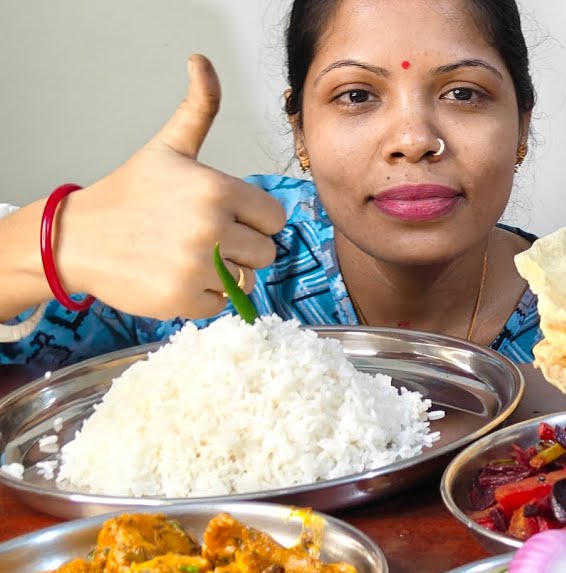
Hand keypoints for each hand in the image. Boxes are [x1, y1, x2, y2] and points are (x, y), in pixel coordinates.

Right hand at [58, 54, 284, 318]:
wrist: (78, 237)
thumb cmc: (130, 193)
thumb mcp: (169, 148)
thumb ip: (198, 109)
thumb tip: (201, 62)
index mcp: (217, 189)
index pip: (275, 218)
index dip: (254, 219)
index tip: (227, 215)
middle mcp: (211, 227)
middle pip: (267, 252)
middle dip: (242, 248)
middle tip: (205, 237)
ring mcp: (198, 265)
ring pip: (247, 280)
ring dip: (225, 273)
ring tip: (190, 255)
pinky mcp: (183, 298)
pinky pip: (222, 305)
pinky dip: (203, 296)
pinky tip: (176, 275)